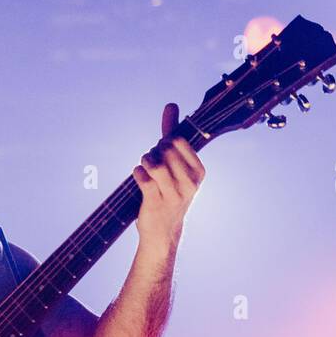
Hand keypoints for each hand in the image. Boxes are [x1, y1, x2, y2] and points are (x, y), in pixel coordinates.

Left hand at [132, 102, 205, 254]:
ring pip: (153, 162)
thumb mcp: (175, 164)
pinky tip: (141, 180)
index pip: (178, 141)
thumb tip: (171, 104)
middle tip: (153, 164)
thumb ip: (172, 133)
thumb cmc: (168, 191)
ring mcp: (174, 194)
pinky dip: (137, 174)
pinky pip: (141, 176)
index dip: (165, 144)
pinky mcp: (155, 202)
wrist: (163, 231)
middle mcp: (190, 183)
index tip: (164, 155)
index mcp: (199, 172)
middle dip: (154, 152)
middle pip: (164, 149)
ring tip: (146, 170)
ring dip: (144, 162)